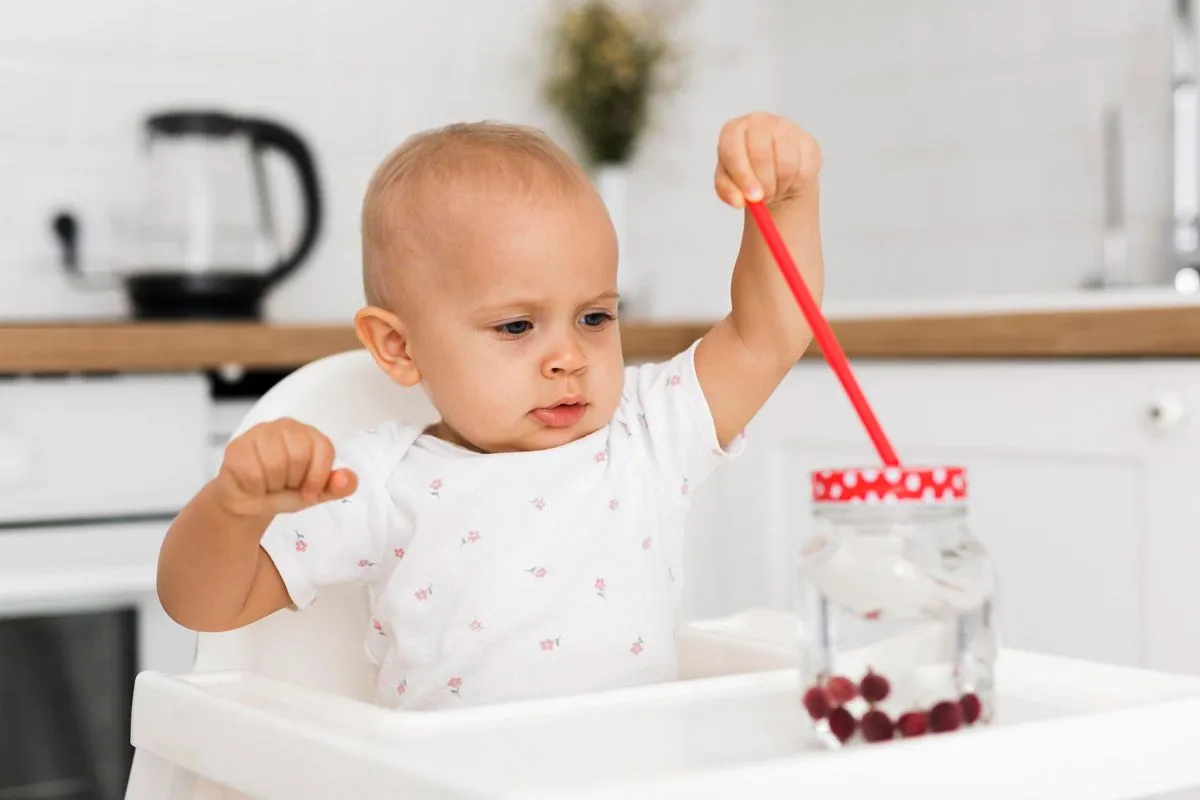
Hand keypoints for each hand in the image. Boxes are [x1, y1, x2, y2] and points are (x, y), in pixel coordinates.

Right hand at [214, 418, 356, 518]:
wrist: (248, 501)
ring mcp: (260, 432)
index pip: (324, 450)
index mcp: (311, 435)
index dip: (316, 478)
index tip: (307, 491)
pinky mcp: (238, 445)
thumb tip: (347, 479)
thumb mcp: (315, 493)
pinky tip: (253, 483)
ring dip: (272, 484)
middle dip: (291, 481)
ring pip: (274, 465)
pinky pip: (252, 473)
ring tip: (268, 482)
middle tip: (283, 483)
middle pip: (298, 457)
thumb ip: (337, 487)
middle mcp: (287, 426)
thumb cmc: (284, 491)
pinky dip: (254, 487)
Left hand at [714, 112, 820, 208]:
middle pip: (760, 155)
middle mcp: (758, 122)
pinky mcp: (806, 139)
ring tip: (775, 189)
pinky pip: (804, 168)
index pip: (733, 151)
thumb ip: (729, 193)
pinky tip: (789, 181)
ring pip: (785, 164)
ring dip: (781, 186)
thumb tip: (739, 200)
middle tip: (765, 198)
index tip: (752, 198)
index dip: (743, 177)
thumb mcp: (730, 185)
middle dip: (764, 184)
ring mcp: (784, 126)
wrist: (774, 170)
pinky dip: (797, 183)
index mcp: (734, 131)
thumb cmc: (747, 174)